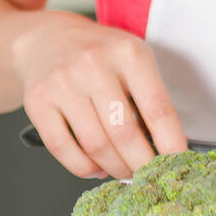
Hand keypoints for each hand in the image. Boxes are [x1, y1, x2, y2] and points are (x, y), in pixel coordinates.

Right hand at [12, 10, 187, 178]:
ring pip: (95, 145)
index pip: (157, 108)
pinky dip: (83, 168)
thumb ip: (149, 95)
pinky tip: (97, 168)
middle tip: (150, 177)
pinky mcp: (38, 102)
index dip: (171, 143)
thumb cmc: (100, 54)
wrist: (48, 38)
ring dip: (115, 168)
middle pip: (125, 133)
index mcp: (128, 53)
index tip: (178, 164)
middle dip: (142, 165)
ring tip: (125, 172)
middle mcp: (94, 65)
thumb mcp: (132, 59)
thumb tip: (165, 147)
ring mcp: (63, 83)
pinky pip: (63, 148)